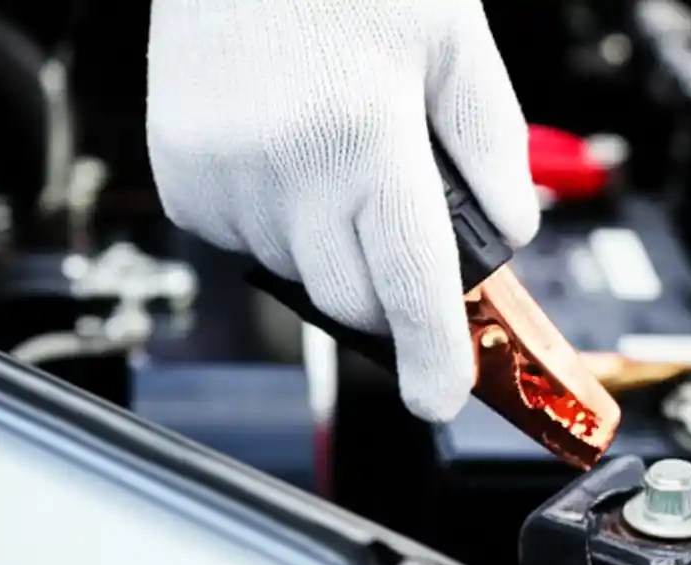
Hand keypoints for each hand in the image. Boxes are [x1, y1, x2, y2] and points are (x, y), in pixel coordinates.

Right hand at [146, 0, 538, 420]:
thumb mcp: (455, 42)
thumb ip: (493, 145)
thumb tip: (510, 233)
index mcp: (366, 132)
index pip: (410, 280)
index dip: (433, 354)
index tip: (439, 397)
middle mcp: (284, 164)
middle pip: (351, 298)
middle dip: (393, 294)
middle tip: (406, 232)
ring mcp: (220, 173)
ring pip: (296, 273)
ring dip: (333, 249)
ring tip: (340, 162)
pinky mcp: (179, 173)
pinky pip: (243, 242)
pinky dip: (280, 226)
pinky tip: (293, 161)